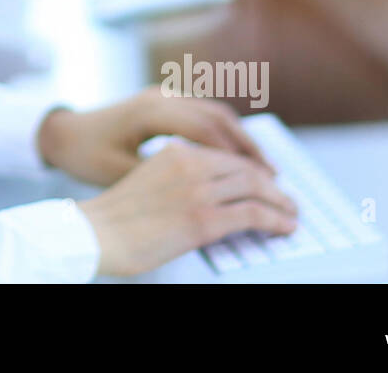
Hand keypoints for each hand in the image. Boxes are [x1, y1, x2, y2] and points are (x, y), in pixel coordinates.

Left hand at [36, 87, 274, 187]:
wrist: (64, 132)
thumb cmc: (87, 155)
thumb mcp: (121, 172)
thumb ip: (160, 177)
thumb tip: (205, 195)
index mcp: (149, 112)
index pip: (205, 130)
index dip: (235, 155)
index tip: (260, 179)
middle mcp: (161, 97)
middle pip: (216, 117)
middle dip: (247, 147)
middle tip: (273, 176)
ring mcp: (163, 95)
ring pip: (213, 112)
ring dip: (240, 138)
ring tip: (263, 168)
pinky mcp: (163, 101)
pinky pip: (202, 113)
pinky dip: (224, 132)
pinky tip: (238, 156)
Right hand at [77, 141, 298, 277]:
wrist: (95, 233)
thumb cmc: (115, 217)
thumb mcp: (148, 181)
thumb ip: (178, 179)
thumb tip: (208, 196)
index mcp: (176, 153)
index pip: (228, 157)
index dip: (253, 170)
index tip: (266, 183)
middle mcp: (190, 165)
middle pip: (246, 170)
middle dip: (272, 186)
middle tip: (287, 199)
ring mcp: (198, 191)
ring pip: (256, 189)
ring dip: (281, 203)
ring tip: (292, 214)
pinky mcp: (203, 220)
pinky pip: (253, 214)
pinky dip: (276, 220)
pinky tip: (285, 228)